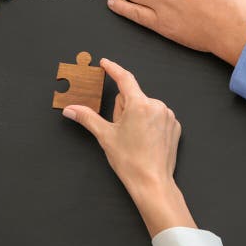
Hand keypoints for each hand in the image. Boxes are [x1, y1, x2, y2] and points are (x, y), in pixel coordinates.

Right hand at [63, 59, 195, 236]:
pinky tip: (146, 140)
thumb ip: (87, 117)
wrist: (153, 183)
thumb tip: (70, 109)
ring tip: (134, 138)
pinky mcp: (174, 126)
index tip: (105, 63)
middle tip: (121, 130)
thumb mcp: (105, 136)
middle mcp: (156, 105)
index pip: (124, 78)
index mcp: (139, 104)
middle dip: (123, 108)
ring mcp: (168, 115)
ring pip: (144, 106)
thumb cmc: (131, 162)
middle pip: (132, 97)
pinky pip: (157, 116)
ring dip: (136, 116)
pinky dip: (149, 123)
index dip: (113, 69)